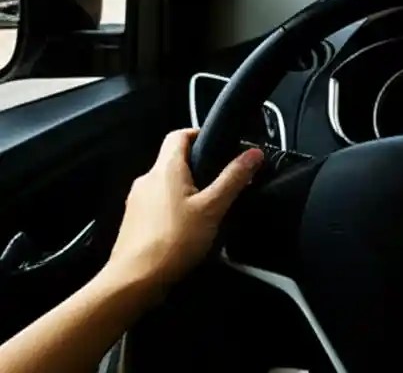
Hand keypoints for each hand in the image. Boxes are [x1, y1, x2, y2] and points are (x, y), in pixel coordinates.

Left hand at [104, 129, 263, 294]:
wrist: (135, 281)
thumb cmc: (173, 242)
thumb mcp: (213, 208)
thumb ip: (234, 178)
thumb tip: (253, 153)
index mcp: (165, 169)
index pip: (180, 134)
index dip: (200, 134)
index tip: (221, 145)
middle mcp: (147, 180)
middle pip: (175, 160)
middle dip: (200, 167)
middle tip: (222, 182)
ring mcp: (137, 201)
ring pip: (167, 184)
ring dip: (187, 190)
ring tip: (209, 209)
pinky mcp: (135, 222)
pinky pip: (158, 205)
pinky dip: (175, 209)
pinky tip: (189, 229)